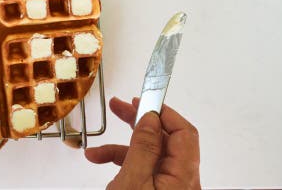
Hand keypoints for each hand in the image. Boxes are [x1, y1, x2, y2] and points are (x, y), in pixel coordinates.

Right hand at [85, 97, 200, 189]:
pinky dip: (122, 163)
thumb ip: (143, 148)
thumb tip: (149, 118)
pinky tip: (101, 162)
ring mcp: (170, 188)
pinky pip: (143, 171)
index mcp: (184, 176)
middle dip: (137, 123)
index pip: (184, 132)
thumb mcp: (133, 180)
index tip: (141, 101)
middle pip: (165, 140)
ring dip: (121, 147)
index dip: (162, 113)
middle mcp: (182, 182)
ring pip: (150, 156)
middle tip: (119, 107)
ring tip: (97, 149)